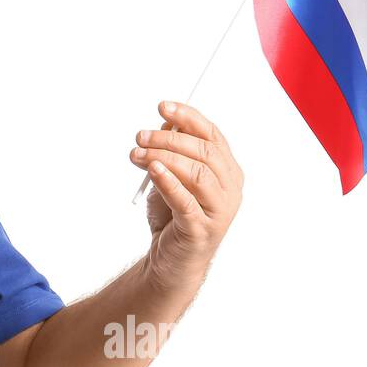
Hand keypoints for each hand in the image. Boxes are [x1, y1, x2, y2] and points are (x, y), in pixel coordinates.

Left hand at [129, 101, 243, 288]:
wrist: (172, 260)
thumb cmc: (175, 215)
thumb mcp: (173, 177)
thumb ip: (173, 152)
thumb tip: (165, 124)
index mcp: (227, 171)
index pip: (212, 135)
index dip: (188, 117)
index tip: (162, 106)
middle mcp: (230, 189)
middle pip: (205, 152)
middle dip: (170, 139)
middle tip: (139, 136)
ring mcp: (219, 210)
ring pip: (198, 174)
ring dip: (165, 158)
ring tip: (137, 154)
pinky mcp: (201, 230)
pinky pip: (186, 201)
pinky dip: (168, 182)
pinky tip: (153, 169)